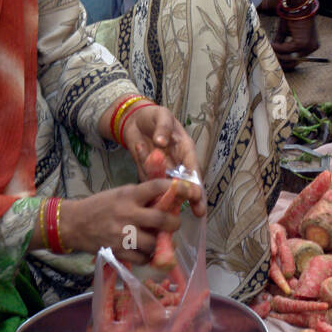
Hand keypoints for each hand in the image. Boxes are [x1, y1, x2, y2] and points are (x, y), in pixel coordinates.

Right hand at [59, 181, 184, 263]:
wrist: (74, 224)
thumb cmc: (100, 206)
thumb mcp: (121, 193)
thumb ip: (141, 197)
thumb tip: (167, 200)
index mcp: (129, 195)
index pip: (157, 187)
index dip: (176, 188)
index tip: (187, 190)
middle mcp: (127, 214)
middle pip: (160, 219)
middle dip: (173, 223)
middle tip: (174, 224)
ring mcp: (122, 235)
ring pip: (153, 243)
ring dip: (160, 242)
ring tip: (159, 239)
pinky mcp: (118, 252)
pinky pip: (142, 258)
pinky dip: (148, 256)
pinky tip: (147, 251)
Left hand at [122, 103, 204, 217]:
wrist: (133, 121)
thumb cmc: (153, 116)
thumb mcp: (161, 116)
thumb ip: (163, 128)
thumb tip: (162, 143)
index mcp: (184, 149)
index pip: (193, 168)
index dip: (197, 182)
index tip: (198, 194)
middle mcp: (177, 163)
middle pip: (186, 183)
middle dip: (192, 198)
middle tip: (199, 213)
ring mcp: (163, 171)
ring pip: (169, 189)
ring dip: (171, 202)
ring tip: (174, 216)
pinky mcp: (149, 175)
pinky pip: (150, 186)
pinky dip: (151, 193)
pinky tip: (153, 206)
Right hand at [272, 14, 319, 70]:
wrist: (298, 4)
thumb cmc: (293, 15)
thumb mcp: (287, 32)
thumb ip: (282, 43)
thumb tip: (273, 52)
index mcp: (311, 45)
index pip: (298, 59)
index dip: (285, 61)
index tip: (274, 60)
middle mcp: (312, 47)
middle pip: (294, 61)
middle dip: (281, 61)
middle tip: (270, 58)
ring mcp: (308, 46)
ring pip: (289, 57)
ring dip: (278, 54)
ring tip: (269, 49)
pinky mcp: (302, 43)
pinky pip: (287, 50)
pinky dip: (278, 48)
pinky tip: (271, 44)